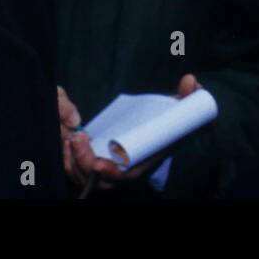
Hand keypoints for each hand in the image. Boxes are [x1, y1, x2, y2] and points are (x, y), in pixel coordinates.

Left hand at [63, 76, 202, 192]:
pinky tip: (67, 141)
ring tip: (71, 137)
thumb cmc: (166, 119)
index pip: (124, 175)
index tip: (98, 165)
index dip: (110, 173)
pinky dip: (70, 158)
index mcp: (141, 160)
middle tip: (77, 140)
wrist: (156, 125)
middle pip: (98, 178)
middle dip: (83, 163)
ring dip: (73, 159)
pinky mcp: (94, 158)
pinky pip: (77, 167)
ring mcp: (106, 165)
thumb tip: (190, 80)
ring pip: (84, 174)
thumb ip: (187, 95)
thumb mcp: (177, 107)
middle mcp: (123, 168)